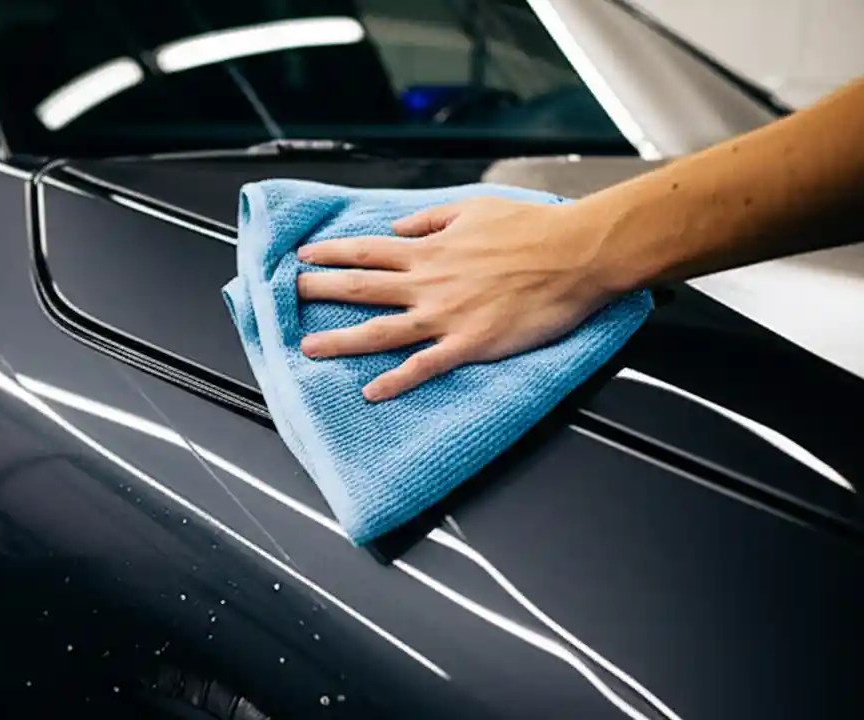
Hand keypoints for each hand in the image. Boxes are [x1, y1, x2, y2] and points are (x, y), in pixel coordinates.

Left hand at [297, 196, 615, 401]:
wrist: (575, 254)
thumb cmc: (532, 229)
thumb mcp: (474, 209)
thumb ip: (431, 219)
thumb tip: (400, 226)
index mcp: (430, 250)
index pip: (366, 251)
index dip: (331, 254)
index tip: (303, 258)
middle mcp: (428, 282)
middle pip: (360, 288)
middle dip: (319, 292)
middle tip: (288, 298)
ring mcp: (445, 316)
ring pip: (380, 331)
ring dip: (340, 340)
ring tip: (308, 347)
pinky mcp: (469, 344)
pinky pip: (424, 366)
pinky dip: (396, 380)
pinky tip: (371, 391)